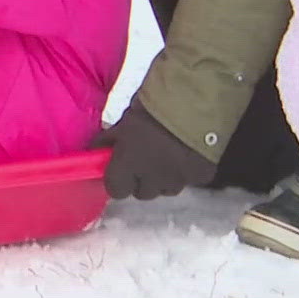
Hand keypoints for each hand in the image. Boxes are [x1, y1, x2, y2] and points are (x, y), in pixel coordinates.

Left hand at [93, 103, 217, 199]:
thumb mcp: (123, 122)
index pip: (116, 191)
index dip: (118, 181)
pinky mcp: (200, 177)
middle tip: (145, 161)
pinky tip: (189, 154)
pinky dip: (187, 171)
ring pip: (166, 190)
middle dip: (142, 181)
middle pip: (142, 193)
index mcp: (127, 166)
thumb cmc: (150, 110)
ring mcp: (178, 181)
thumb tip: (97, 150)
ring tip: (168, 158)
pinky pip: (190, 180)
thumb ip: (110, 141)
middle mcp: (151, 181)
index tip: (121, 170)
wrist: (193, 104)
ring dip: (164, 179)